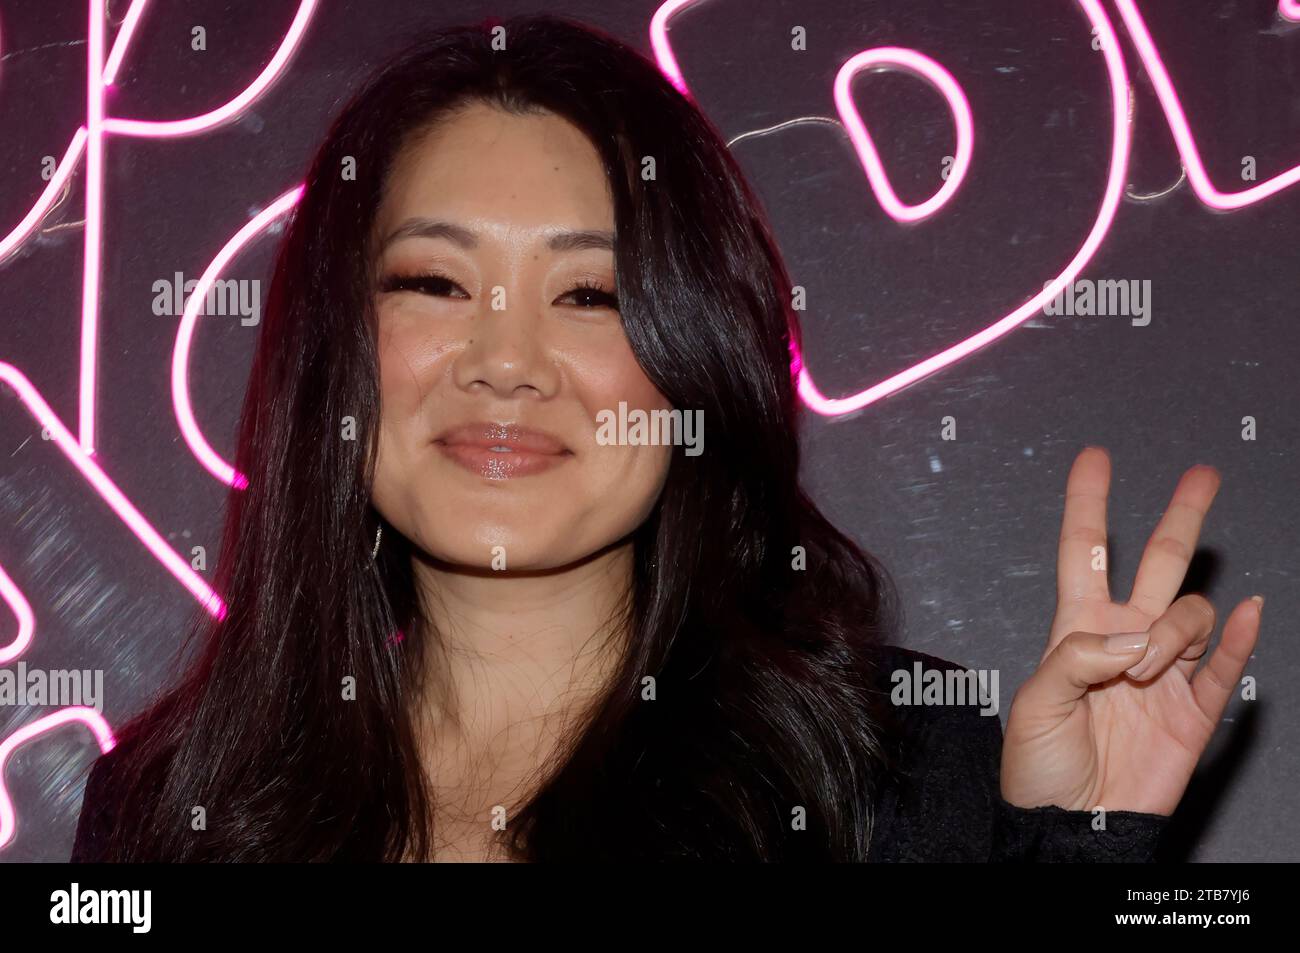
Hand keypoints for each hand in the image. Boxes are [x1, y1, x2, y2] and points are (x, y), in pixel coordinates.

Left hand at [1000, 447, 1261, 815]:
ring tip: (1146, 670)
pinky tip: (1246, 613)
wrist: (1072, 824)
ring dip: (1176, 629)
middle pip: (1159, 564)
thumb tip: (1133, 641)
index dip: (1087, 504)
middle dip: (1180, 517)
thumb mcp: (1034, 703)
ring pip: (1191, 615)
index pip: (1082, 553)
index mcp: (1076, 630)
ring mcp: (1163, 672)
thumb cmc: (1039, 766)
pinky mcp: (1193, 710)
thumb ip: (1077, 660)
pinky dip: (1238, 638)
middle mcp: (1123, 641)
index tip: (1095, 458)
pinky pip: (1225, 667)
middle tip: (1202, 475)